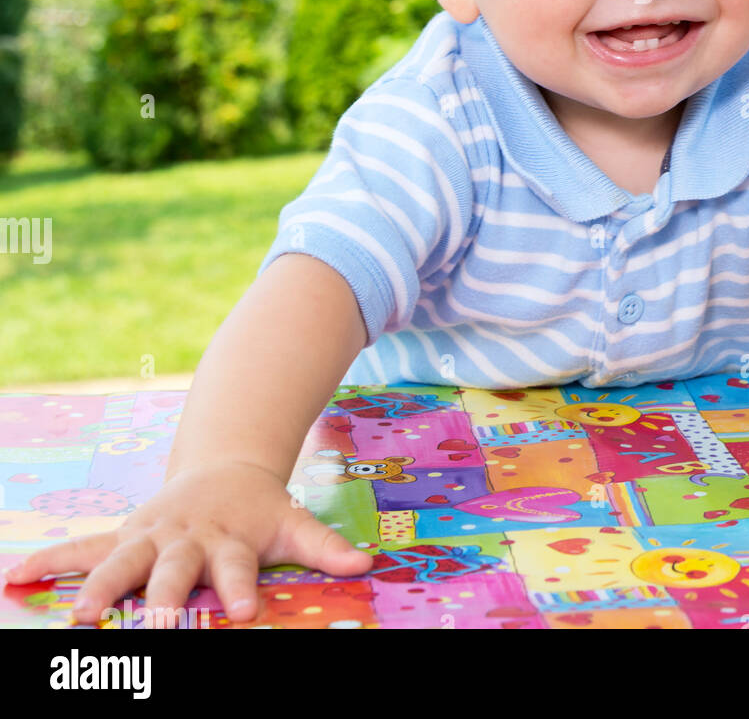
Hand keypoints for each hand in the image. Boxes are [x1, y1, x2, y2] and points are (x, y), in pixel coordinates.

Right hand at [2, 461, 374, 626]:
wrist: (222, 469)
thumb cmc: (256, 510)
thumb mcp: (291, 522)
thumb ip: (324, 546)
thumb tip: (365, 563)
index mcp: (228, 540)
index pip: (236, 569)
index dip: (240, 589)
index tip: (244, 611)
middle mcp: (184, 538)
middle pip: (172, 571)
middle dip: (161, 599)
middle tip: (153, 627)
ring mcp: (150, 535)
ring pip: (120, 559)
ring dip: (98, 585)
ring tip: (78, 614)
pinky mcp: (122, 536)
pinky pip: (81, 549)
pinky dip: (48, 561)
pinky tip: (15, 574)